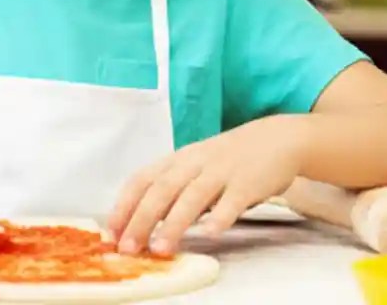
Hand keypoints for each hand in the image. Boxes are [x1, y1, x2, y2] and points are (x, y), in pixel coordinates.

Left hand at [108, 115, 307, 254]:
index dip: (124, 206)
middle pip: (161, 190)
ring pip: (192, 196)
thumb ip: (172, 191)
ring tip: (160, 248)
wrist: (276, 138)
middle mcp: (194, 163)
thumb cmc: (228, 159)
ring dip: (174, 223)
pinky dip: (221, 216)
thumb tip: (141, 223)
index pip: (142, 180)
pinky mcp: (248, 183)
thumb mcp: (194, 167)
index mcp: (177, 160)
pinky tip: (211, 233)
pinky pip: (232, 201)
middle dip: (141, 220)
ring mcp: (221, 172)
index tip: (110, 232)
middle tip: (127, 248)